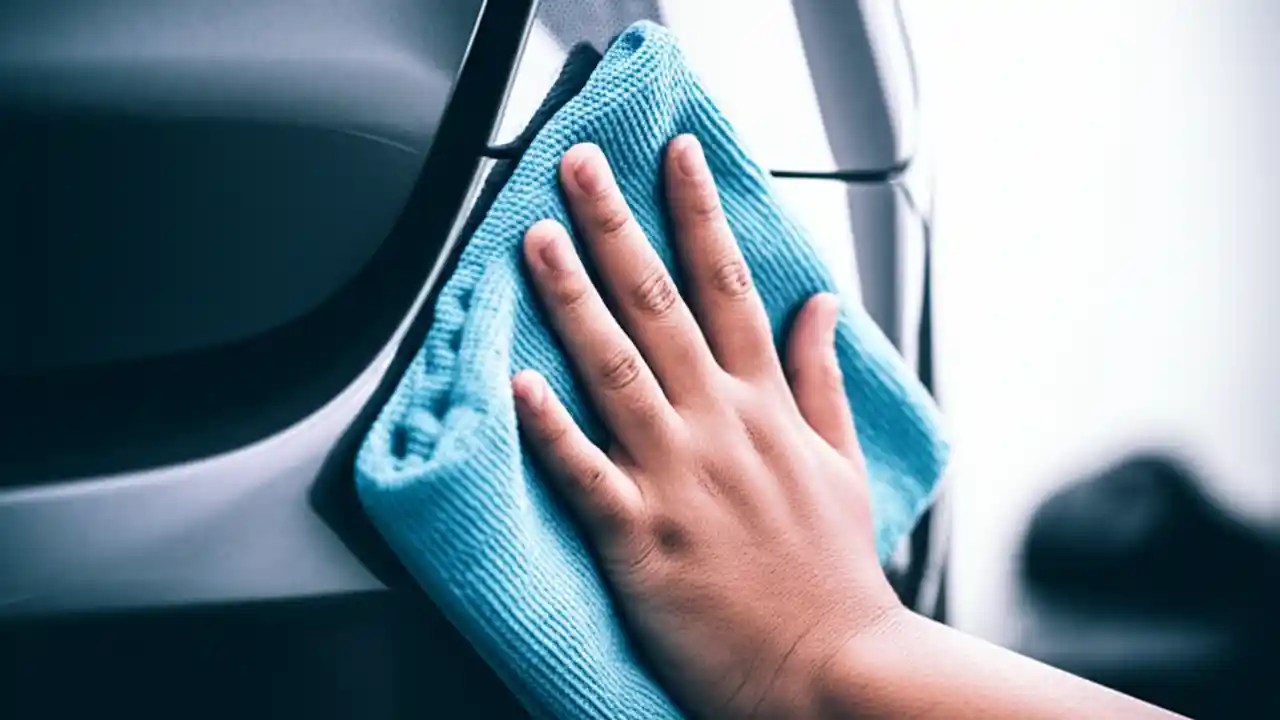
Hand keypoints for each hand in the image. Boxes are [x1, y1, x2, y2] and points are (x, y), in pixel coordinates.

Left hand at [511, 135, 899, 718]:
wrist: (833, 669)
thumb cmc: (833, 572)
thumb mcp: (842, 462)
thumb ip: (821, 379)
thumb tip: (820, 305)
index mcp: (764, 406)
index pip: (729, 285)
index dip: (700, 212)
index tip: (675, 153)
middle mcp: (719, 425)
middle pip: (660, 304)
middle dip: (617, 225)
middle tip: (578, 163)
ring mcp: (677, 477)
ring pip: (615, 368)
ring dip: (573, 298)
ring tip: (536, 238)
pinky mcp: (640, 538)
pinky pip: (585, 473)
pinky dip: (550, 426)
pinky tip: (516, 380)